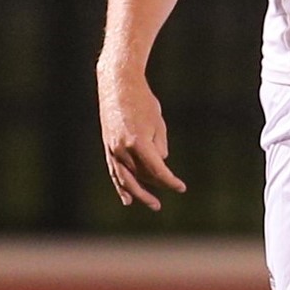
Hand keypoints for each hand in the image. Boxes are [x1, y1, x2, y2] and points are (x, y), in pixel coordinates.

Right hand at [97, 65, 186, 209]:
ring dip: (139, 193)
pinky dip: (121, 187)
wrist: (117, 84)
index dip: (170, 181)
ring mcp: (113, 150)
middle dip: (157, 188)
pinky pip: (114, 172)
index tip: (181, 188)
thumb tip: (159, 163)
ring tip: (152, 204)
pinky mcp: (108, 147)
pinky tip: (127, 199)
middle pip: (143, 177)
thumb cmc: (142, 100)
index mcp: (139, 143)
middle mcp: (124, 150)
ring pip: (127, 179)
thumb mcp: (158, 122)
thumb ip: (159, 146)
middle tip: (166, 201)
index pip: (157, 170)